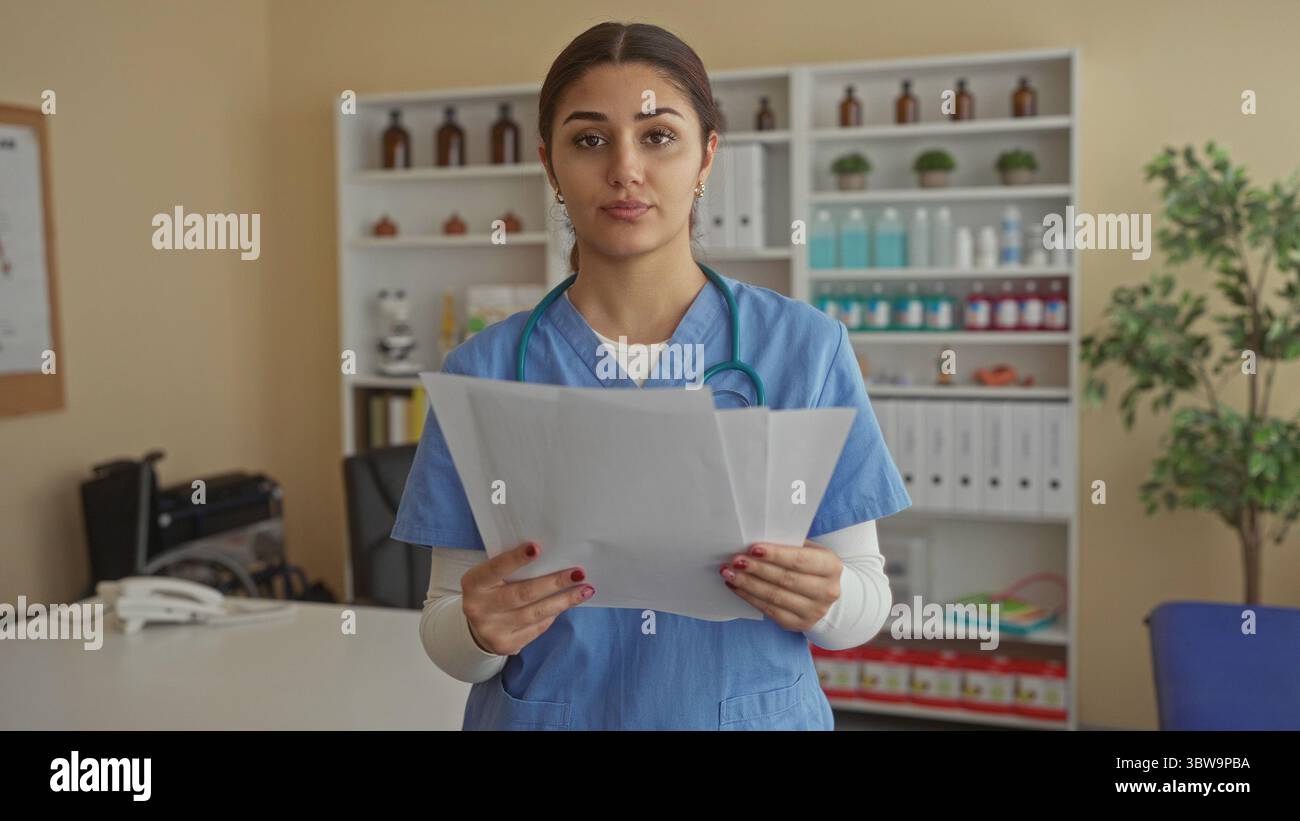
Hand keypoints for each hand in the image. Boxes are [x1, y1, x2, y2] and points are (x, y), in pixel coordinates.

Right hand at [461, 541, 594, 655]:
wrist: (477, 627)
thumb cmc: (492, 590)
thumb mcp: (492, 576)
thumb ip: (512, 569)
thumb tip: (553, 558)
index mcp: (474, 583)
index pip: (495, 568)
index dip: (516, 559)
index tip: (537, 548)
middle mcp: (478, 608)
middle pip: (522, 594)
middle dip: (554, 582)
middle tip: (578, 573)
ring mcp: (491, 630)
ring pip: (534, 613)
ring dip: (563, 601)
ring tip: (584, 590)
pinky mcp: (505, 645)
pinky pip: (536, 628)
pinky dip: (553, 615)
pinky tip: (567, 604)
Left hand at [719, 541, 841, 631]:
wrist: (825, 593)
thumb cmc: (811, 564)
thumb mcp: (809, 550)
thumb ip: (789, 545)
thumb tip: (755, 543)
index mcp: (831, 566)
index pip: (800, 560)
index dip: (776, 555)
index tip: (753, 549)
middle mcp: (827, 591)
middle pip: (785, 579)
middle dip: (757, 569)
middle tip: (735, 561)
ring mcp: (813, 611)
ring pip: (774, 597)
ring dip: (748, 584)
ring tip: (729, 573)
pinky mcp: (798, 624)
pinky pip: (769, 610)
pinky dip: (749, 597)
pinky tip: (736, 587)